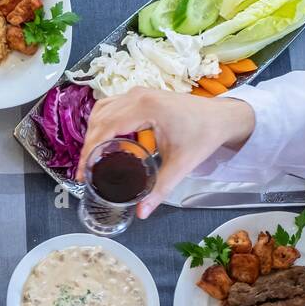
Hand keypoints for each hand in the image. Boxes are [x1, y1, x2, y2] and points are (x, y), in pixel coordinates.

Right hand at [76, 87, 255, 217]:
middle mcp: (138, 96)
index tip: (83, 173)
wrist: (221, 117)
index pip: (105, 129)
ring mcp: (138, 92)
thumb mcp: (181, 165)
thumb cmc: (203, 137)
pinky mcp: (141, 95)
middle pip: (99, 119)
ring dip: (93, 132)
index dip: (89, 152)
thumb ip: (159, 189)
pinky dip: (103, 122)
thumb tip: (141, 212)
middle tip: (85, 170)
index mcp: (146, 108)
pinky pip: (111, 105)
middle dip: (88, 145)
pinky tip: (105, 141)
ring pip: (102, 109)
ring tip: (92, 157)